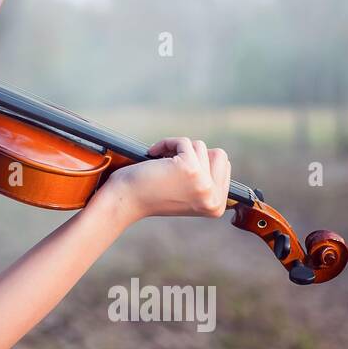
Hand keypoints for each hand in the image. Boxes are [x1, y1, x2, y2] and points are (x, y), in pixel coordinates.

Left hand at [101, 137, 230, 223]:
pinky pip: (184, 141)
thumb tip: (221, 158)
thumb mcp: (186, 193)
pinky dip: (166, 142)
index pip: (223, 167)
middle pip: (218, 155)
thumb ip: (205, 181)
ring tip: (160, 162)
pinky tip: (152, 154)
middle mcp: (214, 199)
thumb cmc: (149, 194)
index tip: (177, 171)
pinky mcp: (190, 168)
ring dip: (177, 149)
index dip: (200, 162)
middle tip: (170, 164)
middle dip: (193, 154)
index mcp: (216, 207)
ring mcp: (204, 184)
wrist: (124, 201)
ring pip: (200, 146)